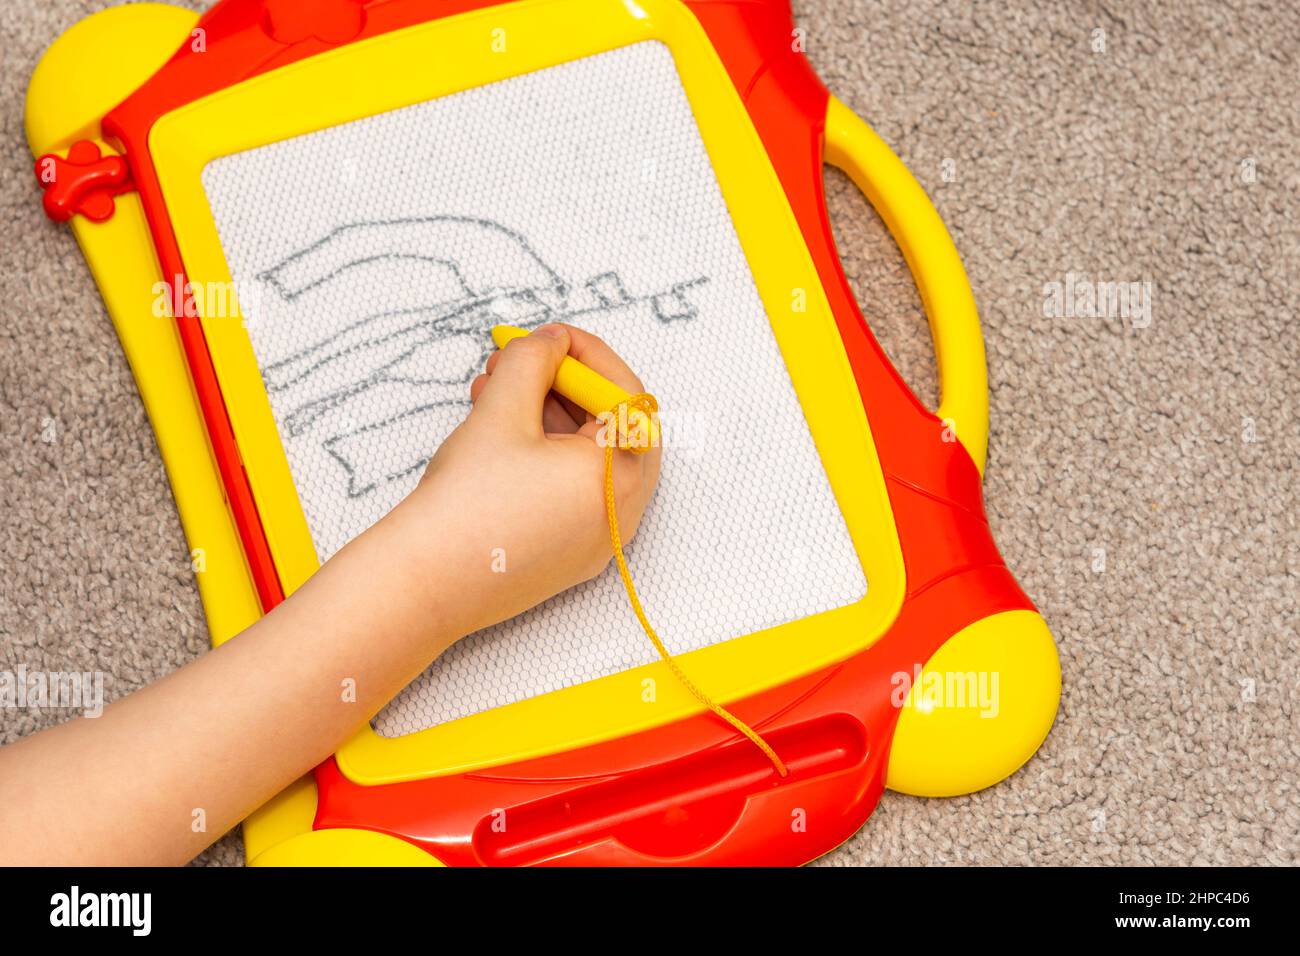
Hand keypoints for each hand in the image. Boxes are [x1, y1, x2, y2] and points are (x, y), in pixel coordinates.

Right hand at [393, 323, 661, 637]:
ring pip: (585, 457)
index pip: (625, 396)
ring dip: (544, 415)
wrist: (424, 583)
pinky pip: (571, 490)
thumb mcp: (503, 410)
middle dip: (561, 385)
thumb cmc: (468, 503)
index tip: (549, 337)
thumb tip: (552, 342)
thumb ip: (534, 361)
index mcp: (621, 475)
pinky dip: (543, 454)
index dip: (587, 356)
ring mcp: (596, 537)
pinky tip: (497, 432)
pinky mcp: (568, 554)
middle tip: (518, 361)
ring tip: (490, 391)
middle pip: (609, 427)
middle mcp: (621, 512)